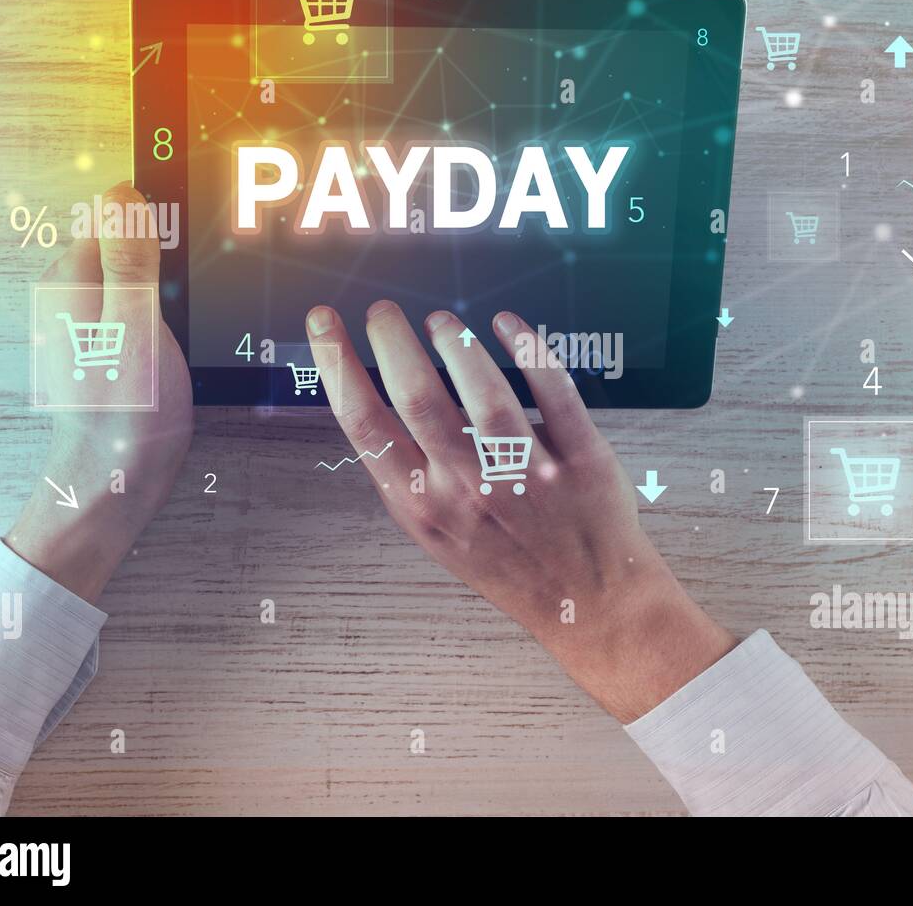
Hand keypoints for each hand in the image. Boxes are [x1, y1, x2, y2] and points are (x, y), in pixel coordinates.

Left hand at [5, 183, 191, 602]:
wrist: (118, 476)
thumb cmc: (128, 408)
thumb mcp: (136, 324)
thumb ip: (129, 259)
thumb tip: (124, 194)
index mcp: (72, 279)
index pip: (115, 214)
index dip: (159, 221)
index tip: (193, 246)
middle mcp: (70, 295)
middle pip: (125, 244)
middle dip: (166, 257)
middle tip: (197, 296)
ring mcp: (86, 322)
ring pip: (135, 279)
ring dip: (168, 290)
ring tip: (190, 323)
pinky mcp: (105, 346)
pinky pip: (137, 309)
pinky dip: (162, 316)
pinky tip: (180, 342)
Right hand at [305, 300, 734, 721]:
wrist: (588, 603)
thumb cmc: (505, 561)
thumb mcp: (436, 532)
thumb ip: (406, 472)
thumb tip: (365, 397)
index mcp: (424, 506)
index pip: (365, 425)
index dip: (336, 365)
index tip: (324, 321)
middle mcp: (471, 491)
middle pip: (419, 398)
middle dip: (390, 340)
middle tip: (382, 310)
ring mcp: (529, 476)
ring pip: (487, 393)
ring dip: (456, 342)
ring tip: (440, 320)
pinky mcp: (583, 460)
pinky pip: (555, 393)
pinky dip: (529, 350)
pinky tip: (506, 323)